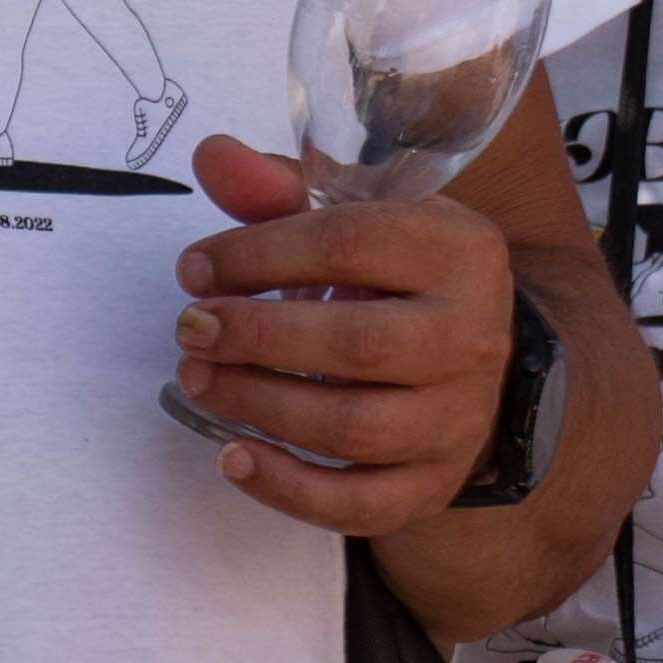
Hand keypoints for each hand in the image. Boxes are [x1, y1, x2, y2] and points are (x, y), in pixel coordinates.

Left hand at [174, 135, 513, 533]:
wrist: (473, 349)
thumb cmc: (397, 274)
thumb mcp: (358, 213)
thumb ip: (280, 188)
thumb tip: (211, 157)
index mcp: (458, 250)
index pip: (349, 245)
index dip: (258, 254)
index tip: (193, 270)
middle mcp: (471, 336)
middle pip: (355, 345)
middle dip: (255, 336)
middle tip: (189, 330)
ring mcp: (459, 419)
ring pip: (353, 428)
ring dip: (260, 406)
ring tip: (198, 382)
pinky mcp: (435, 483)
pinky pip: (362, 505)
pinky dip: (290, 490)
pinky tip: (233, 458)